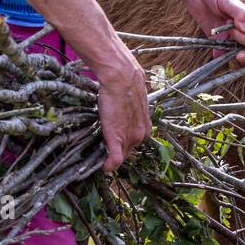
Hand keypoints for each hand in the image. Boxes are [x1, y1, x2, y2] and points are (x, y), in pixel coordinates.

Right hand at [79, 34, 149, 171]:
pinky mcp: (118, 138)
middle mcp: (141, 135)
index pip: (134, 144)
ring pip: (120, 156)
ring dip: (110, 158)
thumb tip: (123, 112)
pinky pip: (115, 160)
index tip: (112, 145)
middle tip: (102, 150)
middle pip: (127, 152)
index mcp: (145, 127)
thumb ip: (131, 113)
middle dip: (115, 152)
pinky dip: (109, 165)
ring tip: (100, 156)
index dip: (123, 146)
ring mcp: (130, 138)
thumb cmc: (125, 85)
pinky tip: (102, 166)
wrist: (121, 77)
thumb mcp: (133, 103)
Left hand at [184, 0, 244, 63]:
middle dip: (244, 56)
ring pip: (239, 57)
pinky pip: (223, 55)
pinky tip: (216, 55)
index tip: (232, 29)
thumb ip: (238, 12)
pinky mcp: (221, 40)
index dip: (244, 39)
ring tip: (225, 56)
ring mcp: (234, 36)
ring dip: (234, 61)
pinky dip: (221, 58)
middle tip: (235, 56)